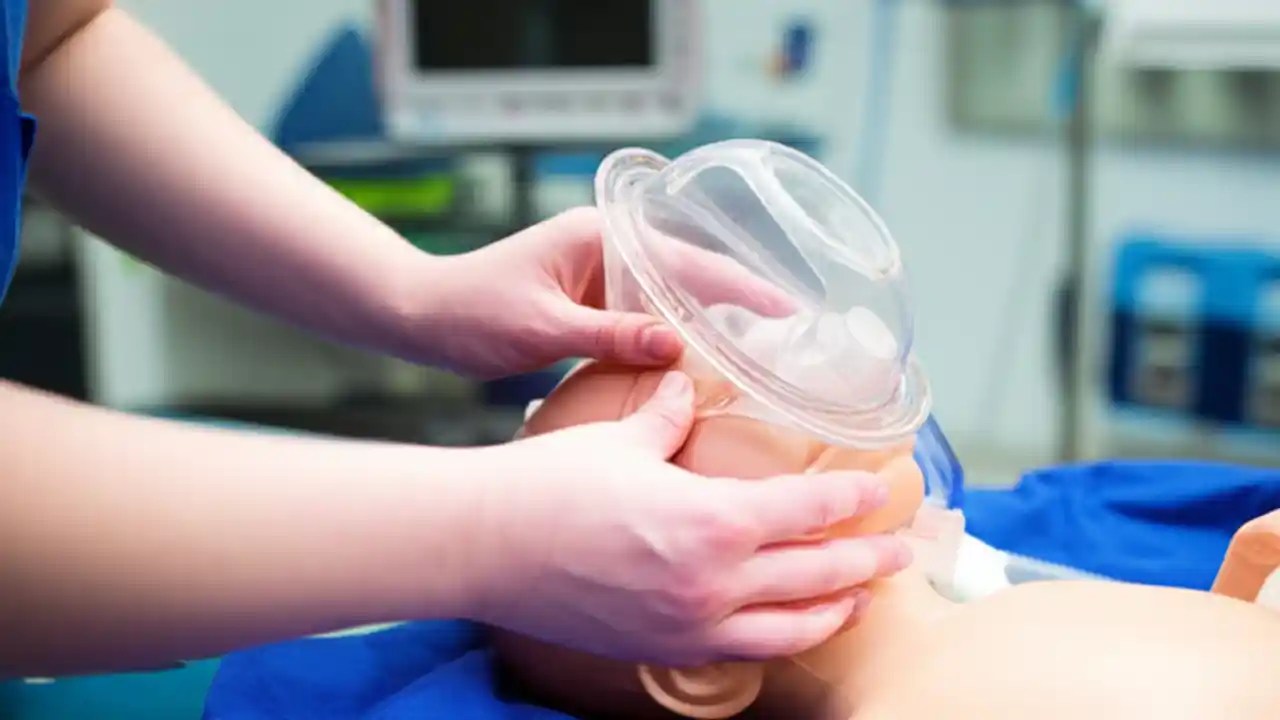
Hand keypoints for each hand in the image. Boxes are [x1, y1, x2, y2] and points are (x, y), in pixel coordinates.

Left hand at [404, 207, 795, 378]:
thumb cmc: (471, 314)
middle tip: (789, 328)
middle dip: (735, 297)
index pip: (684, 259)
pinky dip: (673, 331)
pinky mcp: (587, 297)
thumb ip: (610, 335)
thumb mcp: (543, 328)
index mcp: (598, 237)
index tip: (785, 307)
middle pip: (686, 270)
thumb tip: (678, 347)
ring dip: (708, 316)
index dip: (738, 286)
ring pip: (668, 292)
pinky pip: (643, 312)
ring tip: (761, 343)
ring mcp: (596, 270)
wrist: (421, 317)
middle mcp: (603, 245)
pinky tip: (699, 356)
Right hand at [463, 372, 910, 665]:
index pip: (809, 509)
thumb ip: (666, 416)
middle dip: (867, 561)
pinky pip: (741, 651)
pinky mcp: (661, 648)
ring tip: (861, 598)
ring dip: (835, 611)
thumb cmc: (549, 485)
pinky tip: (786, 627)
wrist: (485, 546)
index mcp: (713, 518)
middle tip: (901, 552)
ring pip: (790, 628)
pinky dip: (778, 639)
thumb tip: (681, 382)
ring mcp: (690, 623)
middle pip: (817, 574)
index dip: (853, 501)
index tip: (881, 492)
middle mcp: (714, 581)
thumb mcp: (620, 440)